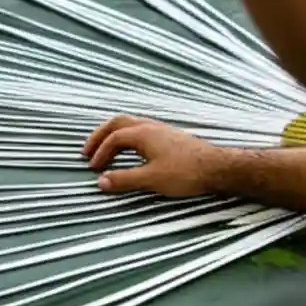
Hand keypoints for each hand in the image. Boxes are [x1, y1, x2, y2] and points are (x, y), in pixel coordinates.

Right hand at [82, 115, 231, 195]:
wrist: (217, 168)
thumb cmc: (186, 172)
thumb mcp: (151, 179)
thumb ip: (124, 180)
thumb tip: (101, 182)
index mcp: (143, 134)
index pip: (114, 139)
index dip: (100, 153)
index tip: (94, 170)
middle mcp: (150, 127)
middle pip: (118, 123)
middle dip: (100, 136)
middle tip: (88, 151)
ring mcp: (162, 130)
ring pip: (131, 124)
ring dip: (114, 135)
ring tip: (106, 149)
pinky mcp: (170, 137)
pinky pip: (141, 130)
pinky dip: (128, 137)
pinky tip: (132, 150)